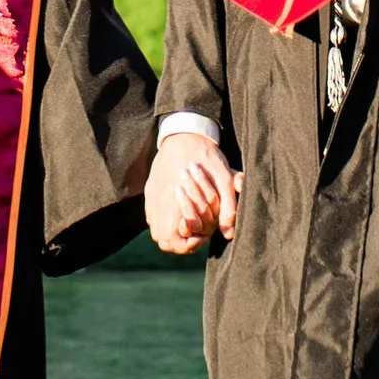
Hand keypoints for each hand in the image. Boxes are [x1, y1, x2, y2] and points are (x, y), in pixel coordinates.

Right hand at [146, 128, 239, 252]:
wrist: (185, 133)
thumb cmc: (206, 158)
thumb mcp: (224, 182)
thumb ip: (228, 209)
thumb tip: (228, 234)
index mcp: (175, 204)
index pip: (173, 242)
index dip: (188, 245)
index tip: (202, 235)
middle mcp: (158, 204)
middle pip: (162, 239)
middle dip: (179, 241)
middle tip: (196, 231)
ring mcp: (151, 197)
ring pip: (155, 228)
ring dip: (170, 230)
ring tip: (188, 222)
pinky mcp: (150, 190)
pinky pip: (151, 214)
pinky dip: (163, 218)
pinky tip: (177, 210)